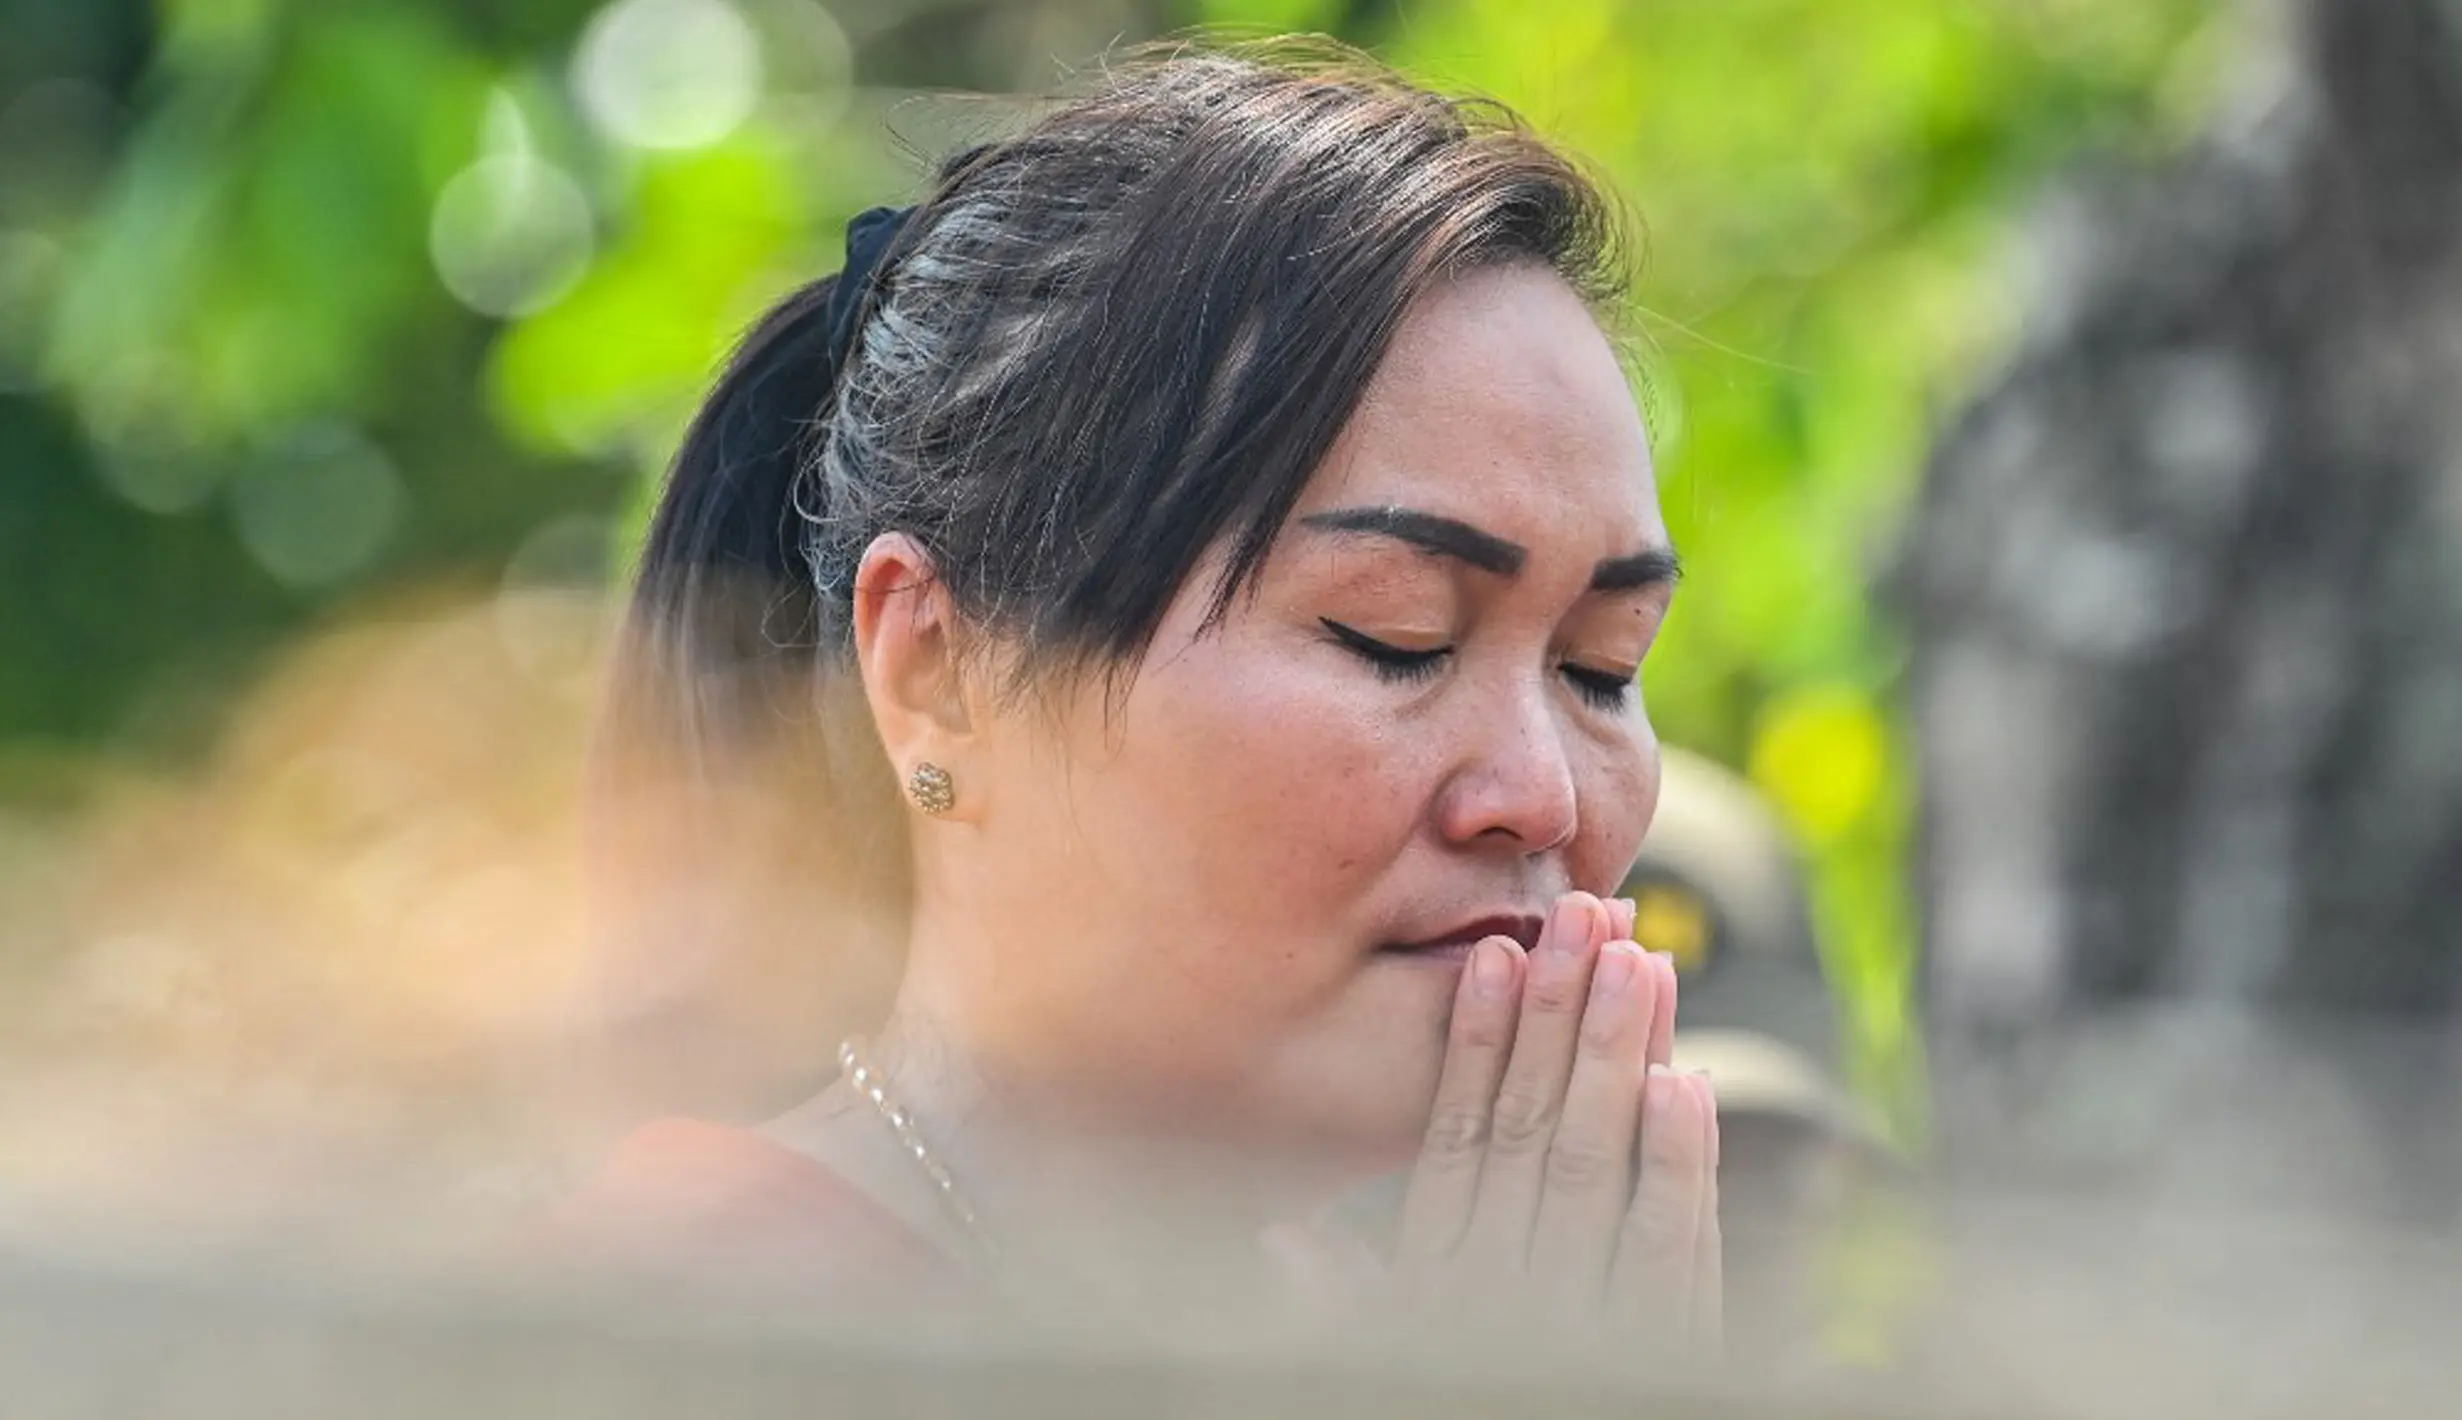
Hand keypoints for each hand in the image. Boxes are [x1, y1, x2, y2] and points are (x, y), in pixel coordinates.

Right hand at [1392, 890, 1720, 1354]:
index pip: (1457, 1142)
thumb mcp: (1388, 1355)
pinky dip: (1681, 1167)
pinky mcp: (1658, 1352)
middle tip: (1588, 917)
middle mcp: (1503, 1297)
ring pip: (1601, 1171)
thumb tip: (1282, 1238)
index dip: (1476, 1045)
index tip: (1495, 956)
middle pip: (1533, 1135)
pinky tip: (1688, 1087)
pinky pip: (1671, 1252)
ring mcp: (1583, 1323)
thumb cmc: (1457, 1396)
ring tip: (1642, 963)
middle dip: (1563, 1019)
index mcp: (1436, 1284)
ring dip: (1624, 1062)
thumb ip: (1346, 1297)